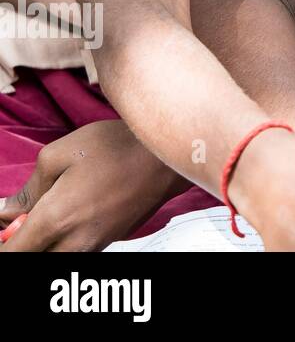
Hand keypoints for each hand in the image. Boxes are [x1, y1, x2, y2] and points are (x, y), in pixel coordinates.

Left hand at [0, 120, 183, 251]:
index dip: (6, 240)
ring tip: (58, 209)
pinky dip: (70, 237)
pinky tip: (81, 208)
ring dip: (48, 242)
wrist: (168, 153)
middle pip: (35, 258)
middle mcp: (74, 242)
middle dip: (26, 243)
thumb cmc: (115, 147)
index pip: (12, 252)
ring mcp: (97, 243)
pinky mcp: (113, 239)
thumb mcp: (58, 154)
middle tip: (28, 218)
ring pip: (57, 256)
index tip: (9, 224)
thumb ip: (27, 189)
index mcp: (54, 221)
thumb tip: (8, 212)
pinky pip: (79, 248)